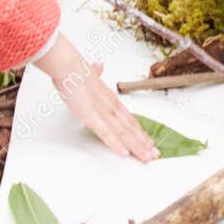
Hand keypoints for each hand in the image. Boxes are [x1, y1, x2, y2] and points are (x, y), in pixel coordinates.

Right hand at [36, 33, 158, 159]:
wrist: (69, 67)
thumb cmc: (76, 71)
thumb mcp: (89, 72)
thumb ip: (95, 73)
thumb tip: (98, 66)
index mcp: (111, 99)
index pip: (129, 119)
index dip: (139, 131)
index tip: (148, 141)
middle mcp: (111, 107)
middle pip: (130, 128)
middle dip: (143, 143)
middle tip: (154, 154)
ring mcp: (103, 113)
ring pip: (123, 133)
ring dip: (136, 147)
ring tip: (147, 157)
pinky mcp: (91, 118)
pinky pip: (106, 134)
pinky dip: (116, 145)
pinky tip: (125, 154)